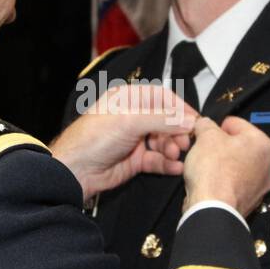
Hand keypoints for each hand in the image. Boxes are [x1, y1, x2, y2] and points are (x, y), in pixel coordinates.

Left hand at [50, 83, 196, 200]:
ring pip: (164, 141)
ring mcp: (134, 139)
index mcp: (128, 98)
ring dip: (172, 148)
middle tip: (185, 143)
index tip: (195, 121)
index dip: (180, 108)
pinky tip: (175, 168)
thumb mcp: (129, 121)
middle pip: (166, 120)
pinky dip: (167, 164)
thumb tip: (189, 121)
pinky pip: (157, 160)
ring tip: (175, 155)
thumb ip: (163, 120)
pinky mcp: (135, 160)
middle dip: (178, 132)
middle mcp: (133, 116)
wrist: (74, 170)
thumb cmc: (93, 138)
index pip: (162, 97)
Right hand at [181, 116, 269, 218]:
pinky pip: (235, 184)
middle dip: (221, 147)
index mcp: (264, 144)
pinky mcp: (251, 203)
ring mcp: (262, 187)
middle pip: (239, 146)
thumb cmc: (213, 168)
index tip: (204, 135)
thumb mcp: (206, 136)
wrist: (213, 210)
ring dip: (222, 164)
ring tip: (206, 168)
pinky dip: (224, 182)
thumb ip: (206, 125)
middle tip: (204, 151)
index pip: (235, 124)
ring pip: (237, 166)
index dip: (216, 127)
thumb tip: (205, 124)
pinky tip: (211, 184)